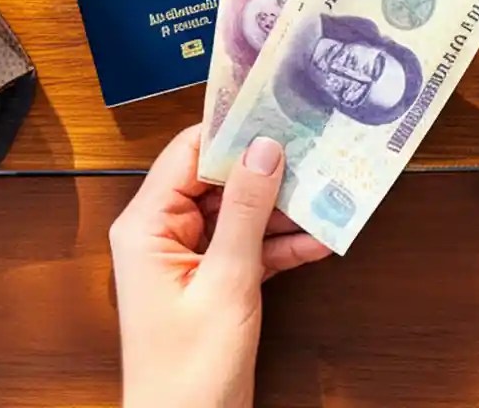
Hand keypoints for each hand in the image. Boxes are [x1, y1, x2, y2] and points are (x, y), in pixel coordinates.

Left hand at [109, 126, 330, 407]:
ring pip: (242, 211)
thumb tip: (265, 149)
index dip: (233, 128)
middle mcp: (164, 233)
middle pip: (220, 178)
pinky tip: (323, 235)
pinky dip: (285, 242)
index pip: (189, 153)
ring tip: (331, 189)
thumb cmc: (188, 370)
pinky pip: (252, 245)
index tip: (278, 108)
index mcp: (147, 226)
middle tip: (318, 146)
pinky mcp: (214, 280)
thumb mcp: (226, 282)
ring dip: (286, 207)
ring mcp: (191, 257)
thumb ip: (248, 213)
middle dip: (270, 167)